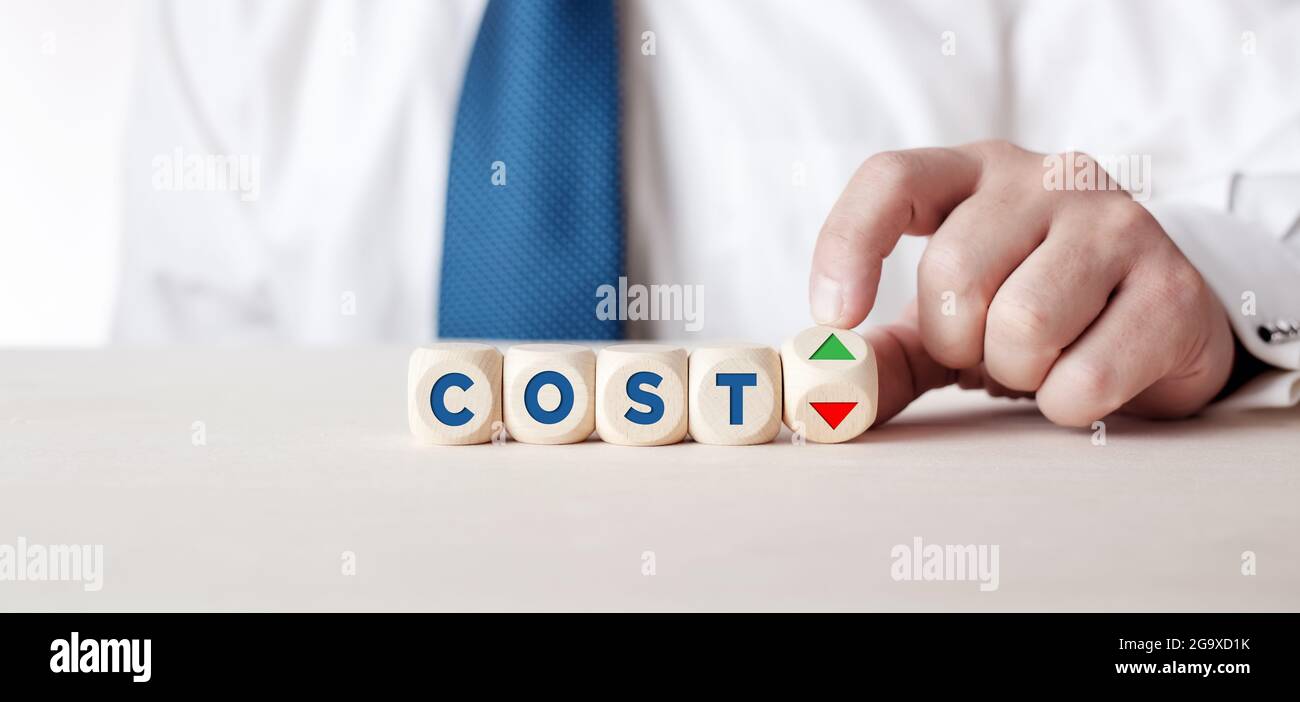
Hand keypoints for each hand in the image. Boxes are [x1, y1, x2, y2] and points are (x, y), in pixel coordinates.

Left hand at [810, 141, 1234, 426]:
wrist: (1158, 327)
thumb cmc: (1034, 312)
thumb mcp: (945, 320)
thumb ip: (882, 349)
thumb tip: (820, 392)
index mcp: (974, 173)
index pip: (892, 178)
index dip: (848, 245)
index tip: (835, 318)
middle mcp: (1048, 178)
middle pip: (954, 273)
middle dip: (956, 341)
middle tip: (987, 348)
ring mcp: (1119, 223)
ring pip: (1022, 325)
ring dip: (1016, 373)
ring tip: (1043, 359)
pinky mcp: (1174, 287)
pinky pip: (1085, 378)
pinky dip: (1069, 405)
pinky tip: (1091, 377)